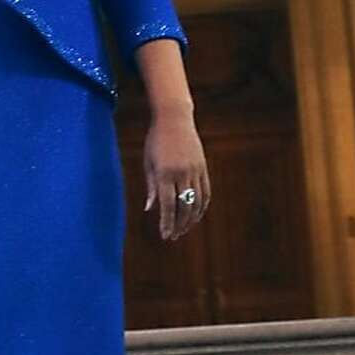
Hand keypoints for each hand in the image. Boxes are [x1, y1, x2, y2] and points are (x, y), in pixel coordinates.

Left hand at [143, 104, 209, 242]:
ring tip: (183, 229)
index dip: (167, 223)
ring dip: (191, 219)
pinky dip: (202, 206)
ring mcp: (195, 170)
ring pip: (197, 202)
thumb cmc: (156, 140)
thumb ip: (151, 187)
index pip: (168, 205)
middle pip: (184, 207)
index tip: (165, 235)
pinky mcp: (203, 167)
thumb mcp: (148, 162)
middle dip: (179, 224)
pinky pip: (205, 192)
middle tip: (173, 236)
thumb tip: (150, 209)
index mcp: (165, 173)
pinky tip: (195, 214)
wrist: (174, 118)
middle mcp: (182, 173)